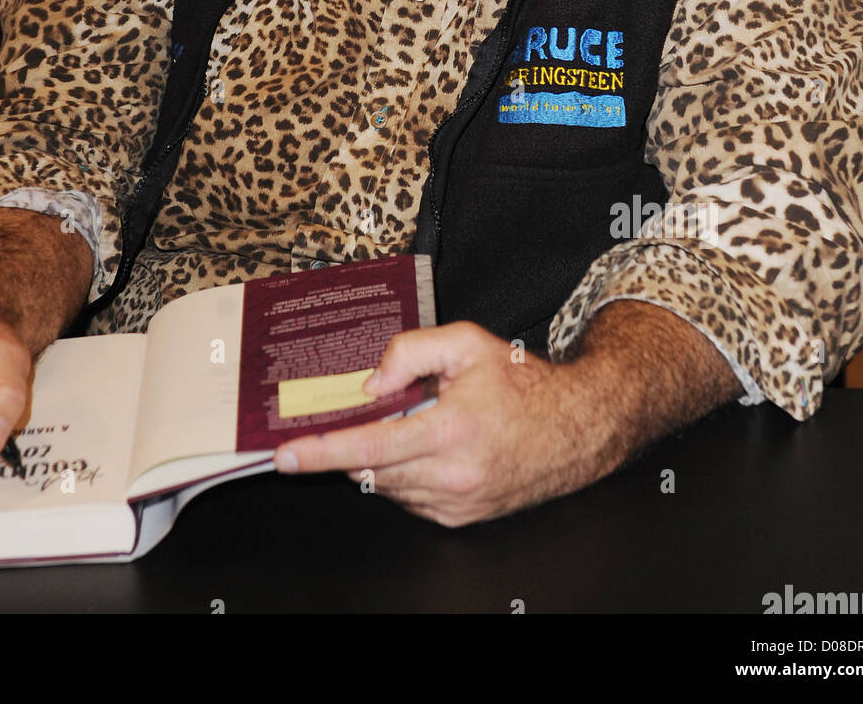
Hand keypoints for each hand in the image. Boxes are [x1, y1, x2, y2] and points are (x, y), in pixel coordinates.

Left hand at [272, 321, 610, 526]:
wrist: (576, 429)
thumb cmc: (523, 384)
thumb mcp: (466, 343)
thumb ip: (409, 352)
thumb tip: (370, 386)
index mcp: (450, 431)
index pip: (369, 447)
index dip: (321, 452)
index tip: (286, 454)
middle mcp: (451, 476)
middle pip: (370, 469)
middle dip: (348, 447)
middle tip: (343, 420)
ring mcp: (456, 503)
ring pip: (387, 486)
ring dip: (379, 458)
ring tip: (406, 423)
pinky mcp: (461, 518)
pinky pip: (409, 497)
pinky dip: (401, 472)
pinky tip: (419, 446)